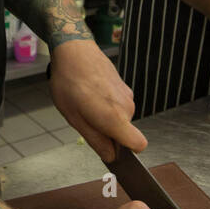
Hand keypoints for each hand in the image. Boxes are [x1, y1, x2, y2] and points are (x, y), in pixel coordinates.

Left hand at [48, 38, 144, 161]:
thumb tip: (110, 157)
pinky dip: (107, 105)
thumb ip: (96, 141)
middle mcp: (127, 107)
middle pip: (125, 133)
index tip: (110, 148)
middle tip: (85, 119)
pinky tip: (91, 93)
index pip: (139, 145)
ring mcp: (127, 96)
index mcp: (116, 118)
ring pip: (121, 118)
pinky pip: (119, 105)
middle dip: (109, 132)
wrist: (75, 51)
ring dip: (106, 117)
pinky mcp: (124, 87)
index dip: (127, 152)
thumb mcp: (75, 119)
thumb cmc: (70, 83)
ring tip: (85, 103)